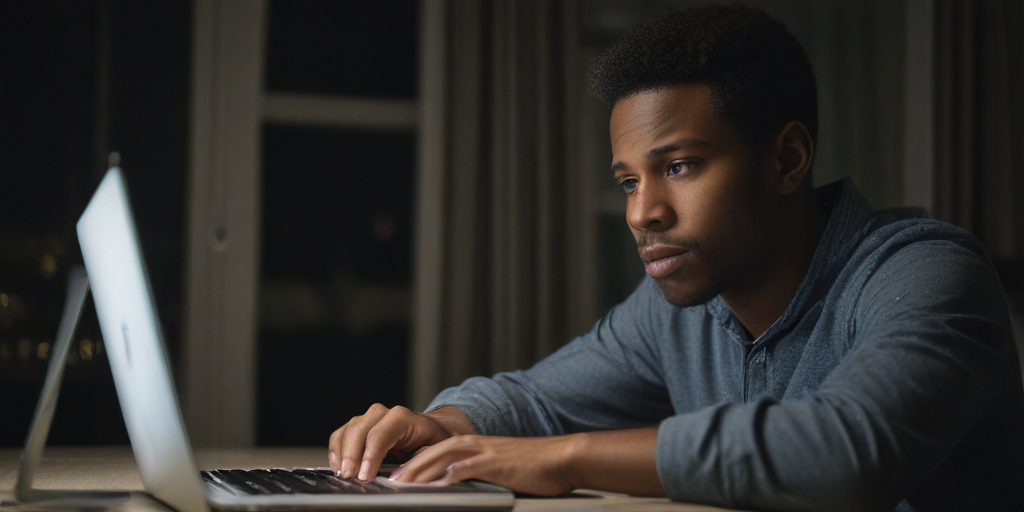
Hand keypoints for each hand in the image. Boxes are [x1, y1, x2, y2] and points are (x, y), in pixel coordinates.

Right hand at [328, 404, 474, 480]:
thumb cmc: (434, 442)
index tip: (364, 477)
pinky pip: (341, 436)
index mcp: (402, 418)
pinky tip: (339, 467)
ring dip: (341, 455)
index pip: (380, 435)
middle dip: (352, 456)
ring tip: (343, 475)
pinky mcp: (358, 426)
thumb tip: (400, 478)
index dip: (370, 457)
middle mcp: (382, 413)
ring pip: (346, 432)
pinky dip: (336, 451)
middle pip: (359, 431)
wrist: (432, 431)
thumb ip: (418, 462)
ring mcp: (368, 418)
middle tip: (350, 478)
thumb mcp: (435, 452)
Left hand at [389, 435, 578, 495]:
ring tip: (400, 486)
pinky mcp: (493, 464)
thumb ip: (472, 472)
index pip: (430, 454)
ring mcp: (481, 453)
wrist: (559, 458)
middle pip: (429, 456)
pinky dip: (447, 477)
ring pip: (440, 460)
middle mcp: (470, 445)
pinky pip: (464, 470)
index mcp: (469, 445)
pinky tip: (435, 485)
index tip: (392, 480)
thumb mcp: (495, 467)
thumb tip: (451, 484)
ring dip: (418, 473)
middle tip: (387, 483)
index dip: (409, 466)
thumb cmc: (530, 467)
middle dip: (406, 470)